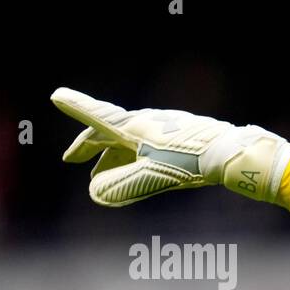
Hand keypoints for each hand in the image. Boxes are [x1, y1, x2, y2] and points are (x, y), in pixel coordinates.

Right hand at [51, 87, 289, 206]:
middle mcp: (147, 122)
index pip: (98, 117)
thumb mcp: (153, 177)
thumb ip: (122, 186)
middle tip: (73, 160)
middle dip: (90, 147)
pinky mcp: (180, 137)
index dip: (77, 108)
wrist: (232, 153)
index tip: (57, 96)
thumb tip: (96, 193)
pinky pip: (147, 146)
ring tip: (100, 178)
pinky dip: (133, 158)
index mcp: (135, 127)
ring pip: (129, 142)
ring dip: (112, 158)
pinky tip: (138, 171)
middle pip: (110, 132)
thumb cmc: (191, 163)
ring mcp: (164, 128)